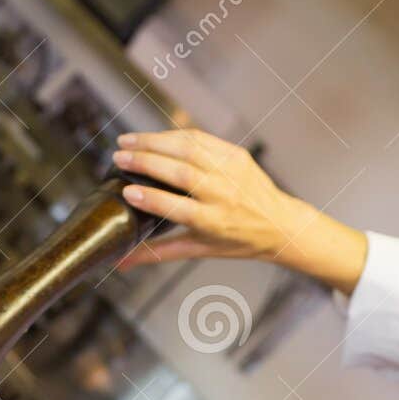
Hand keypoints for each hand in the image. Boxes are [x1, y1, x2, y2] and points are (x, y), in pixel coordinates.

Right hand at [113, 129, 368, 292]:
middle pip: (181, 174)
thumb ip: (157, 253)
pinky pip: (200, 139)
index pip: (177, 208)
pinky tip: (153, 137)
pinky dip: (173, 135)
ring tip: (127, 141)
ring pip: (188, 148)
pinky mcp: (235, 154)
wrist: (280, 223)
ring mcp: (231, 171)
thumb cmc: (236, 240)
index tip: (127, 190)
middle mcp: (223, 194)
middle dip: (146, 161)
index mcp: (213, 222)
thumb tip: (120, 263)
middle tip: (118, 157)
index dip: (151, 198)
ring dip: (154, 141)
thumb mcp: (198, 249)